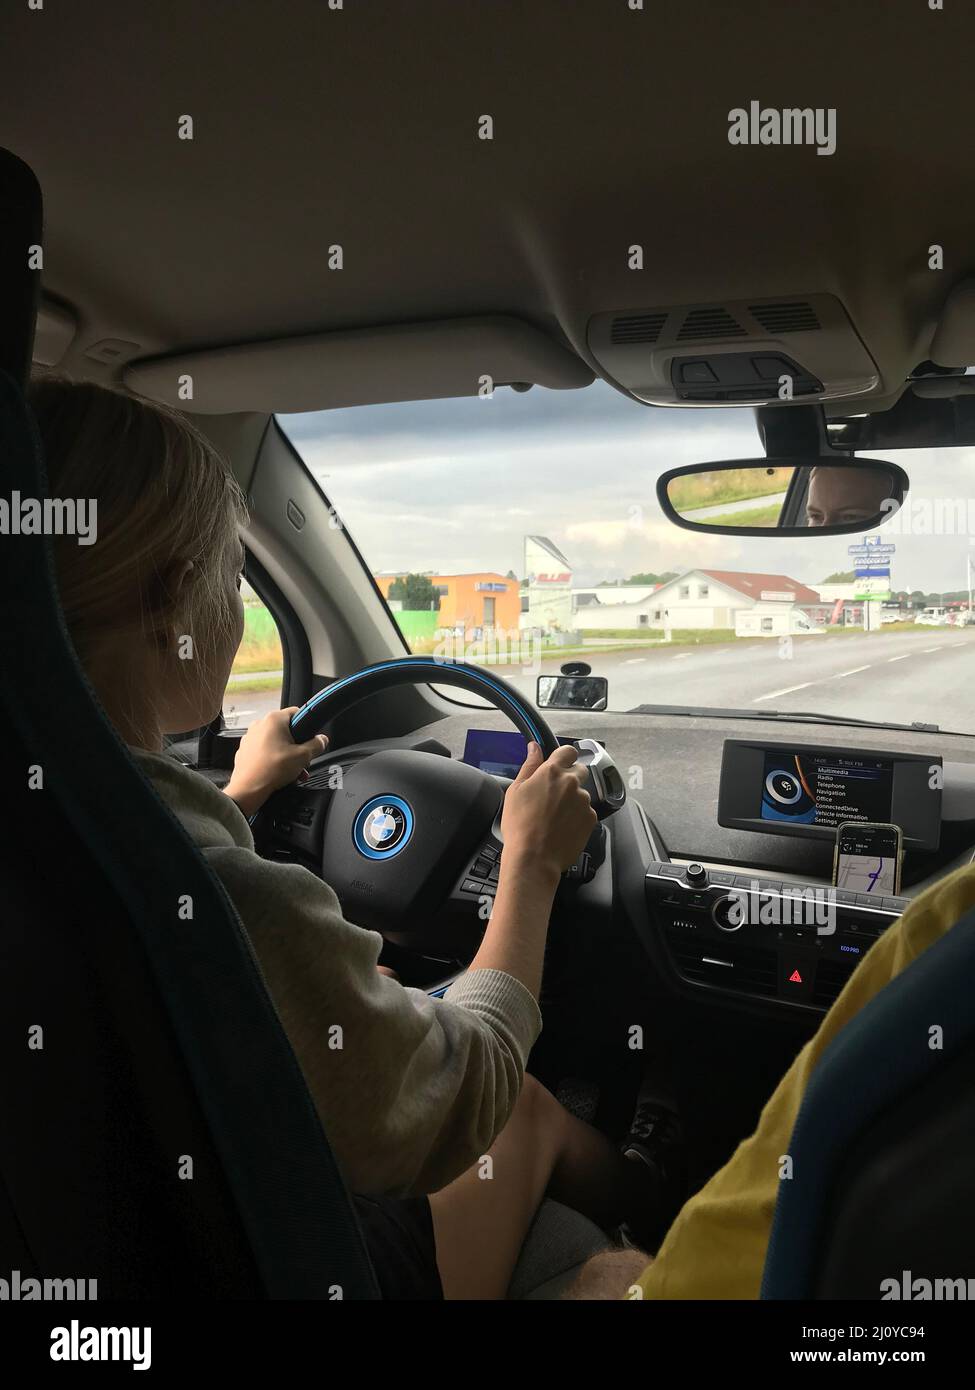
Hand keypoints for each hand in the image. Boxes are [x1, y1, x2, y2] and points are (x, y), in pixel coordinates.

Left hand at [224, 708, 326, 816]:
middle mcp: (259, 725)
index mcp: (274, 720)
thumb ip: (317, 745)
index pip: (297, 712)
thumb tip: (322, 740)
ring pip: (275, 742)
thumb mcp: (303, 756)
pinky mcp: (245, 750)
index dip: (307, 725)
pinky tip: (280, 773)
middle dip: (297, 746)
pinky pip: (264, 751)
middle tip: (302, 760)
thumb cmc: (272, 770)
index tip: (311, 738)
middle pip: (286, 731)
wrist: (249, 789)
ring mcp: (250, 737)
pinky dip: (273, 760)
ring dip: (287, 755)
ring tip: (293, 771)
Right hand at [500, 742, 597, 879]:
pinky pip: (586, 812)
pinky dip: (577, 817)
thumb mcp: (516, 791)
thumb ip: (529, 766)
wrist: (534, 857)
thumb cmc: (520, 825)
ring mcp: (583, 801)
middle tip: (555, 795)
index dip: (564, 757)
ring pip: (582, 794)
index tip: (560, 764)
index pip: (568, 751)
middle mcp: (572, 783)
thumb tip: (534, 748)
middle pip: (580, 771)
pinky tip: (563, 827)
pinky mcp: (590, 818)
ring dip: (573, 800)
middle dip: (570, 778)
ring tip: (556, 817)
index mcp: (552, 772)